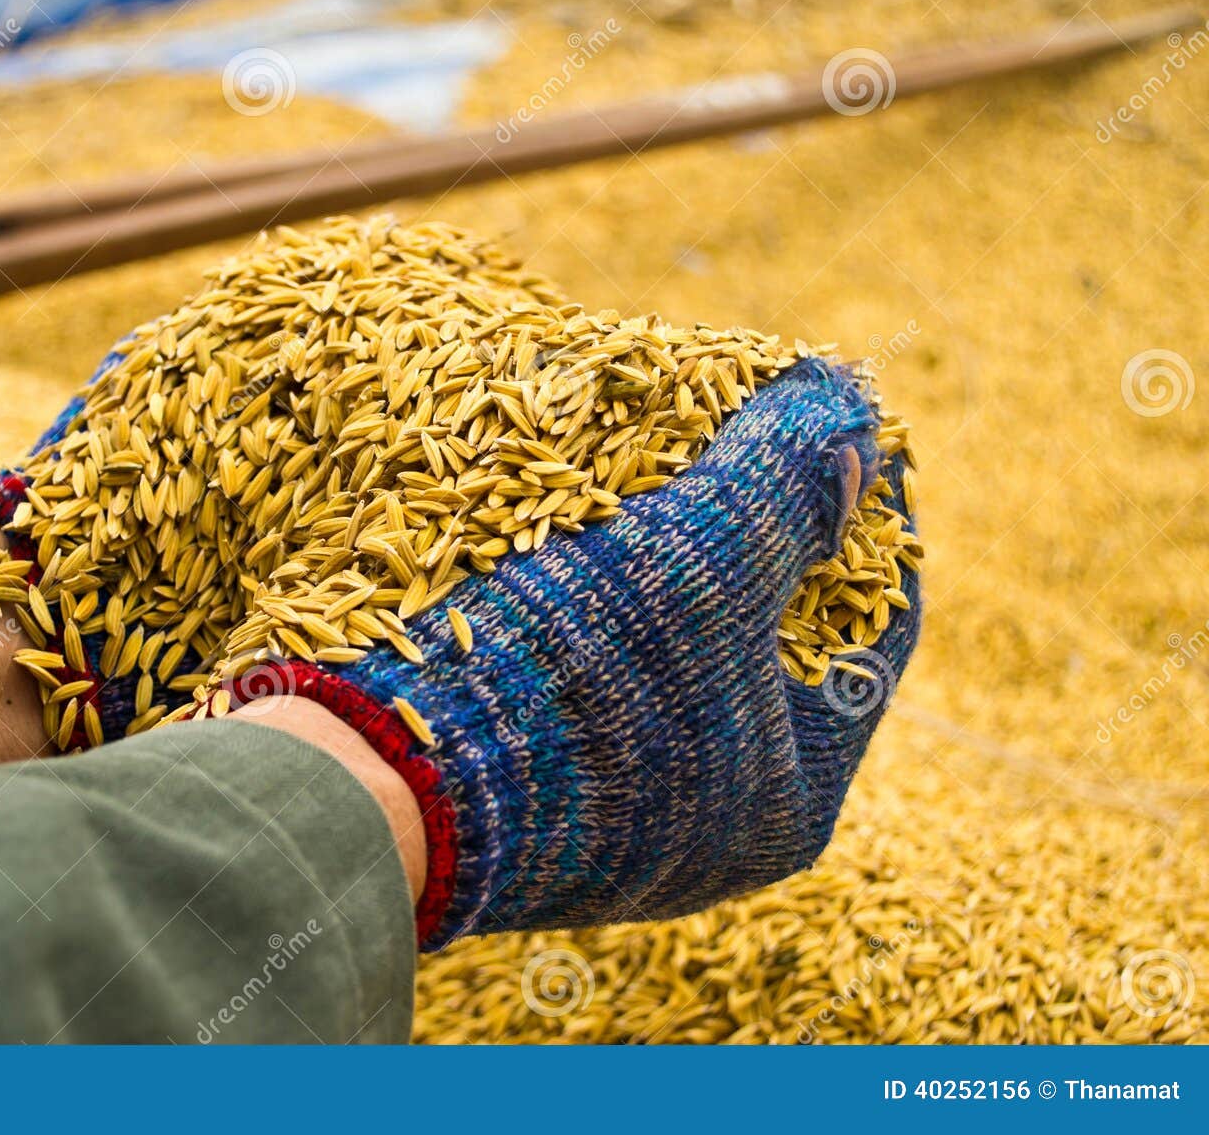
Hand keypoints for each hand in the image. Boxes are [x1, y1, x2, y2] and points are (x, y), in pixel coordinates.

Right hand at [226, 361, 919, 948]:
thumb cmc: (567, 671)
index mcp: (790, 796)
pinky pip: (598, 693)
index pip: (870, 634)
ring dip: (668, 576)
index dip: (865, 519)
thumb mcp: (699, 557)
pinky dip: (600, 620)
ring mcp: (618, 832)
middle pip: (769, 655)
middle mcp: (714, 834)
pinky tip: (572, 551)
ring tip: (652, 479)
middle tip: (741, 446)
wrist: (372, 780)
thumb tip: (855, 406)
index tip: (842, 434)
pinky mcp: (534, 810)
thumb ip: (784, 479)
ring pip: (674, 672)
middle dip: (757, 542)